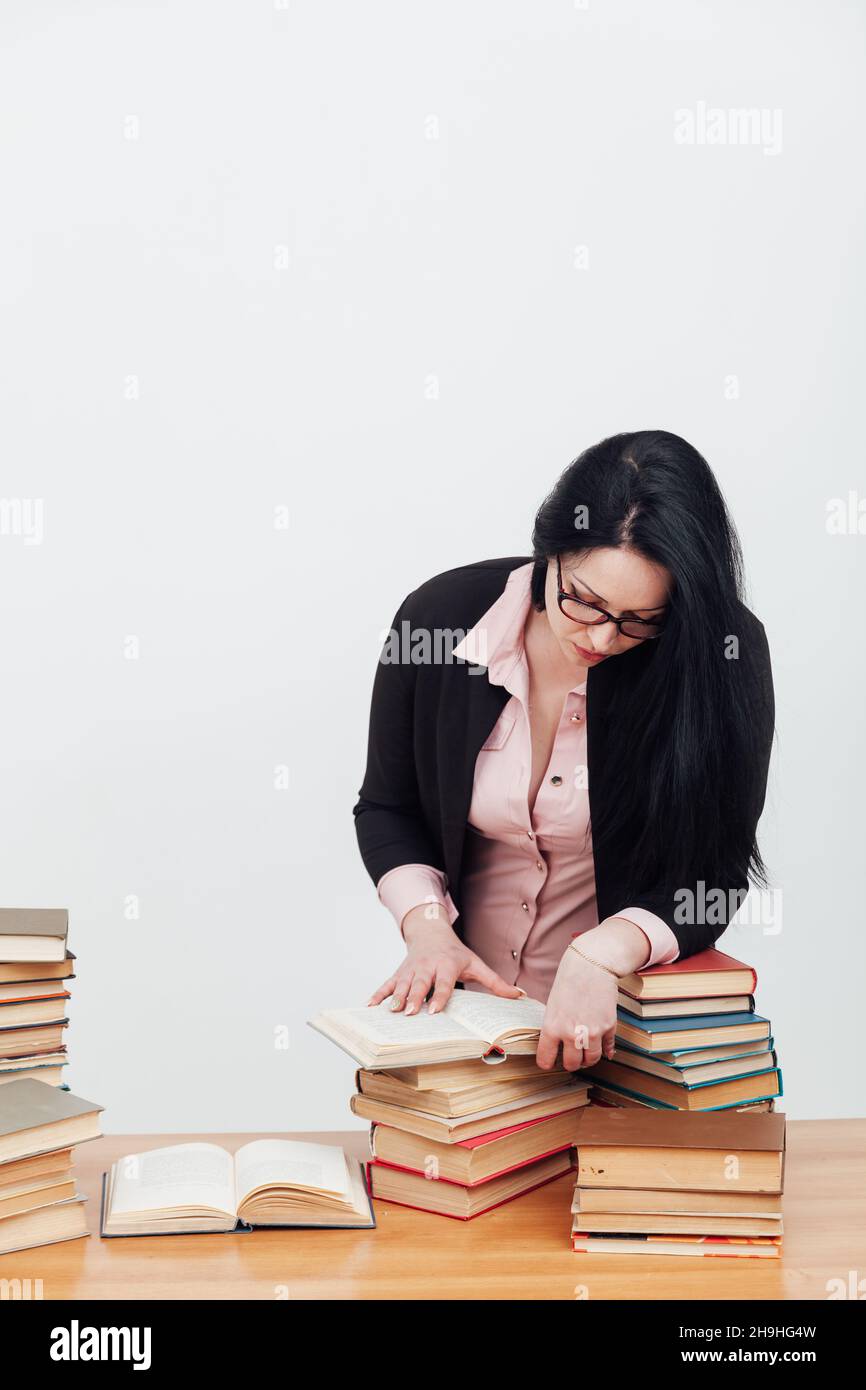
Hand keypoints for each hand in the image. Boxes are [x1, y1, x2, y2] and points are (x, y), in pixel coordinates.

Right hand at [367, 905, 525, 1015]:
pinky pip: (387, 983)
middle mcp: (427, 966)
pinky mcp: (399, 972)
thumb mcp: (476, 963)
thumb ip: (496, 982)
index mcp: (447, 965)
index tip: (436, 1010)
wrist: (431, 932)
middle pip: (420, 983)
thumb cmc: (455, 952)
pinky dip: (378, 994)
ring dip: (395, 997)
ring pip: (402, 984)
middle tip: (410, 1012)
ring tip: (391, 1011)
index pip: (444, 982)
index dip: (440, 996)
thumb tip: (520, 995)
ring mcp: (411, 969)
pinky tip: (370, 1006)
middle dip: (414, 998)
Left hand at [536, 944, 618, 1071]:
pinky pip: (607, 1048)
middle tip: (570, 1057)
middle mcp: (571, 1034)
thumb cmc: (569, 980)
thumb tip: (558, 1044)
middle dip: (571, 1063)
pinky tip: (603, 1048)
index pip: (545, 1059)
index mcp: (552, 1027)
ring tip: (585, 1052)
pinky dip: (606, 1050)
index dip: (547, 1062)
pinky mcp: (608, 1027)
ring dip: (588, 1059)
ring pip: (591, 1060)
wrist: (591, 964)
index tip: (549, 1062)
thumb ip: (555, 1027)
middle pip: (572, 1064)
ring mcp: (592, 1032)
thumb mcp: (553, 1005)